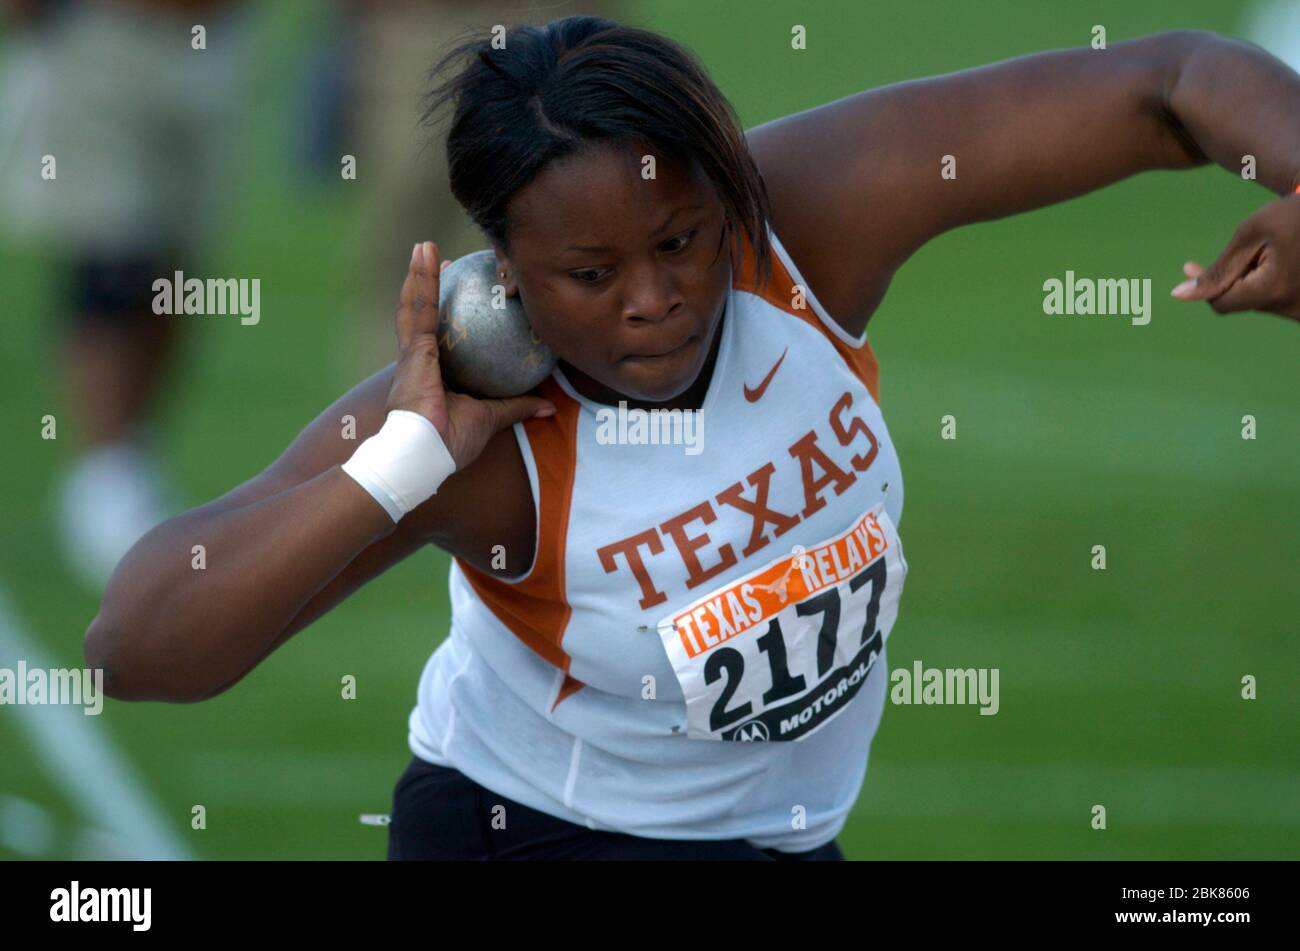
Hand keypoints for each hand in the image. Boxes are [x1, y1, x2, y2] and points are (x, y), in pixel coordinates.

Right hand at [386, 241, 554, 468]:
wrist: (424, 454)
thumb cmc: (451, 443)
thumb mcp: (491, 420)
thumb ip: (515, 407)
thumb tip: (549, 407)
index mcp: (431, 377)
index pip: (438, 340)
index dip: (444, 318)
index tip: (458, 298)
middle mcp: (418, 362)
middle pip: (422, 316)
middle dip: (428, 289)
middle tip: (443, 265)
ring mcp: (412, 353)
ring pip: (415, 305)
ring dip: (420, 274)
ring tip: (426, 246)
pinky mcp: (413, 348)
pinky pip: (421, 306)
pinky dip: (423, 278)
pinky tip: (427, 253)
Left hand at [1171, 195, 1299, 321]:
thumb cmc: (1292, 214)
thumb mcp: (1250, 234)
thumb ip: (1217, 269)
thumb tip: (1179, 295)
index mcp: (1275, 290)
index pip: (1221, 303)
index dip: (1204, 287)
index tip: (1190, 267)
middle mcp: (1294, 308)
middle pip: (1242, 302)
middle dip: (1234, 278)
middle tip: (1244, 249)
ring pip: (1260, 301)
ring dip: (1253, 280)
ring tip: (1272, 251)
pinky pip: (1278, 300)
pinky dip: (1270, 283)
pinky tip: (1281, 261)